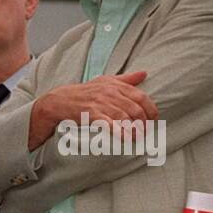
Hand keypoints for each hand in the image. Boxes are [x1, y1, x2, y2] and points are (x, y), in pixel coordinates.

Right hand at [28, 70, 156, 150]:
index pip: (141, 96)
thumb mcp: (105, 81)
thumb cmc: (84, 92)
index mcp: (116, 85)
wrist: (59, 101)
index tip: (153, 119)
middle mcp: (110, 92)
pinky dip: (119, 132)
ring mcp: (100, 103)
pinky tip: (125, 139)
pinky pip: (109, 123)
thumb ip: (126, 79)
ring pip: (124, 117)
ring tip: (137, 138)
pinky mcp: (91, 113)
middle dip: (143, 122)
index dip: (150, 109)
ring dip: (133, 130)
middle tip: (145, 132)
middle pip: (135, 108)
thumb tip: (144, 73)